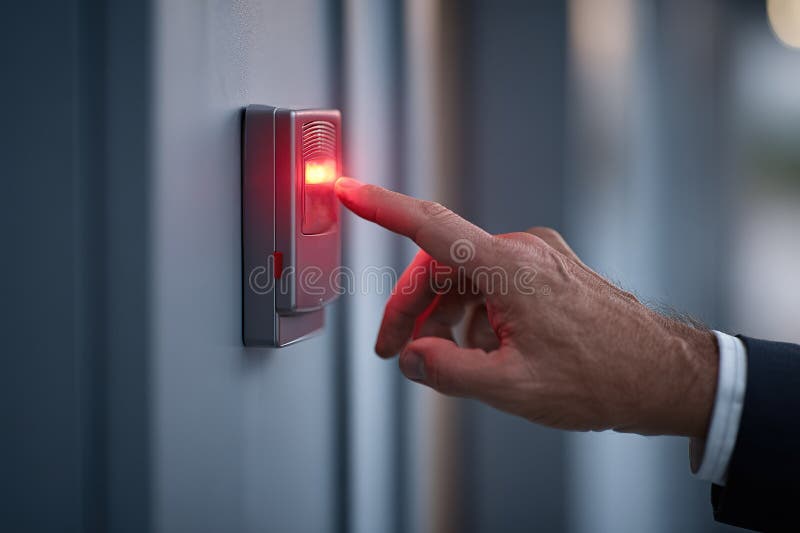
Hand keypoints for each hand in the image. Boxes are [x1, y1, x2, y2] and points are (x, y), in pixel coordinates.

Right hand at [334, 177, 717, 437]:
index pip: (429, 225)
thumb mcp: (513, 388)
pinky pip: (492, 284)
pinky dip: (473, 314)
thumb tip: (412, 358)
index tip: (346, 188)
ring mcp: (538, 257)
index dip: (380, 206)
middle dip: (411, 308)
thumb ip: (448, 372)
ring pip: (465, 277)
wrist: (664, 376)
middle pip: (440, 264)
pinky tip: (478, 351)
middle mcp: (522, 250)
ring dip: (443, 316)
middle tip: (396, 352)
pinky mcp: (547, 270)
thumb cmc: (602, 378)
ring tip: (442, 362)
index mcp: (509, 268)